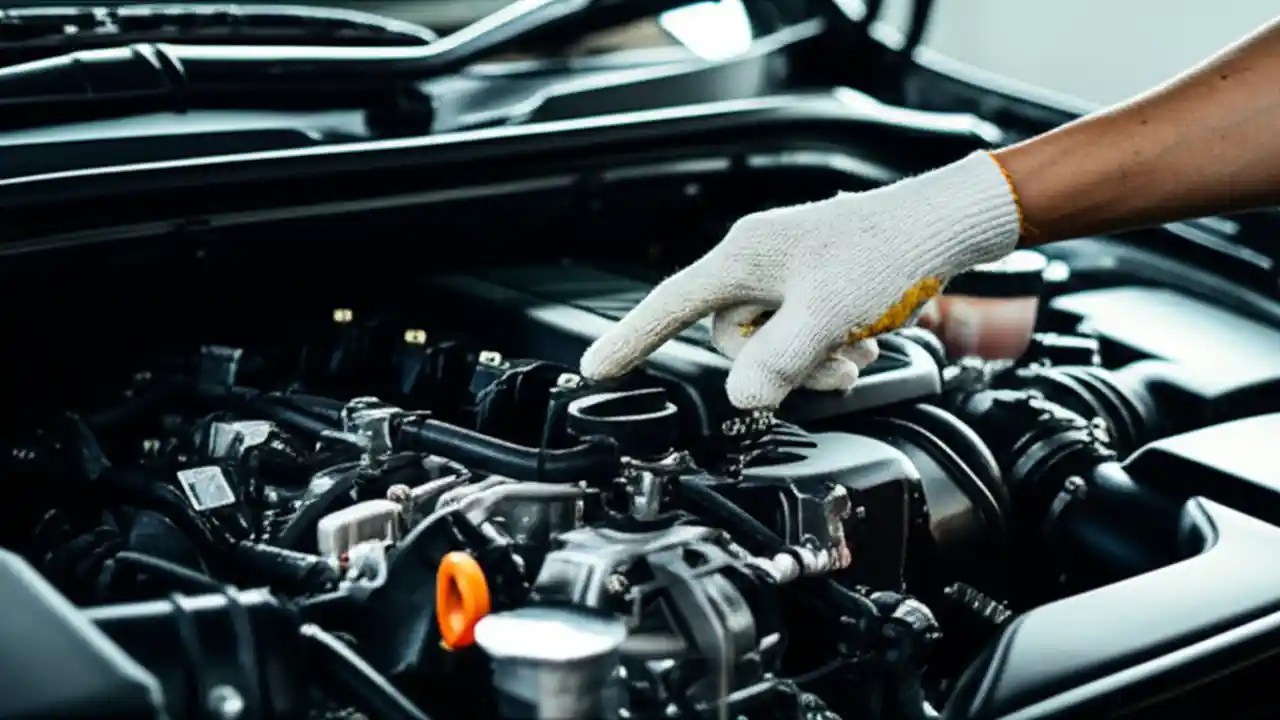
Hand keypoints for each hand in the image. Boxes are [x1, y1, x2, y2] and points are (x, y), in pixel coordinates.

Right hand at [580, 151, 1021, 408]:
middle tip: (832, 366)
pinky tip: (863, 339)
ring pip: (772, 342)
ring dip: (813, 361)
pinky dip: (830, 347)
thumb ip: (779, 358)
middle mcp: (759, 262)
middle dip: (781, 365)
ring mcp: (788, 274)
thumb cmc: (888, 253)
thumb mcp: (827, 313)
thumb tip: (741, 397)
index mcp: (744, 257)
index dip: (631, 338)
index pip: (671, 304)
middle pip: (733, 339)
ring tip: (857, 349)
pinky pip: (800, 332)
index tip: (596, 367)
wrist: (945, 227)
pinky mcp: (815, 285)